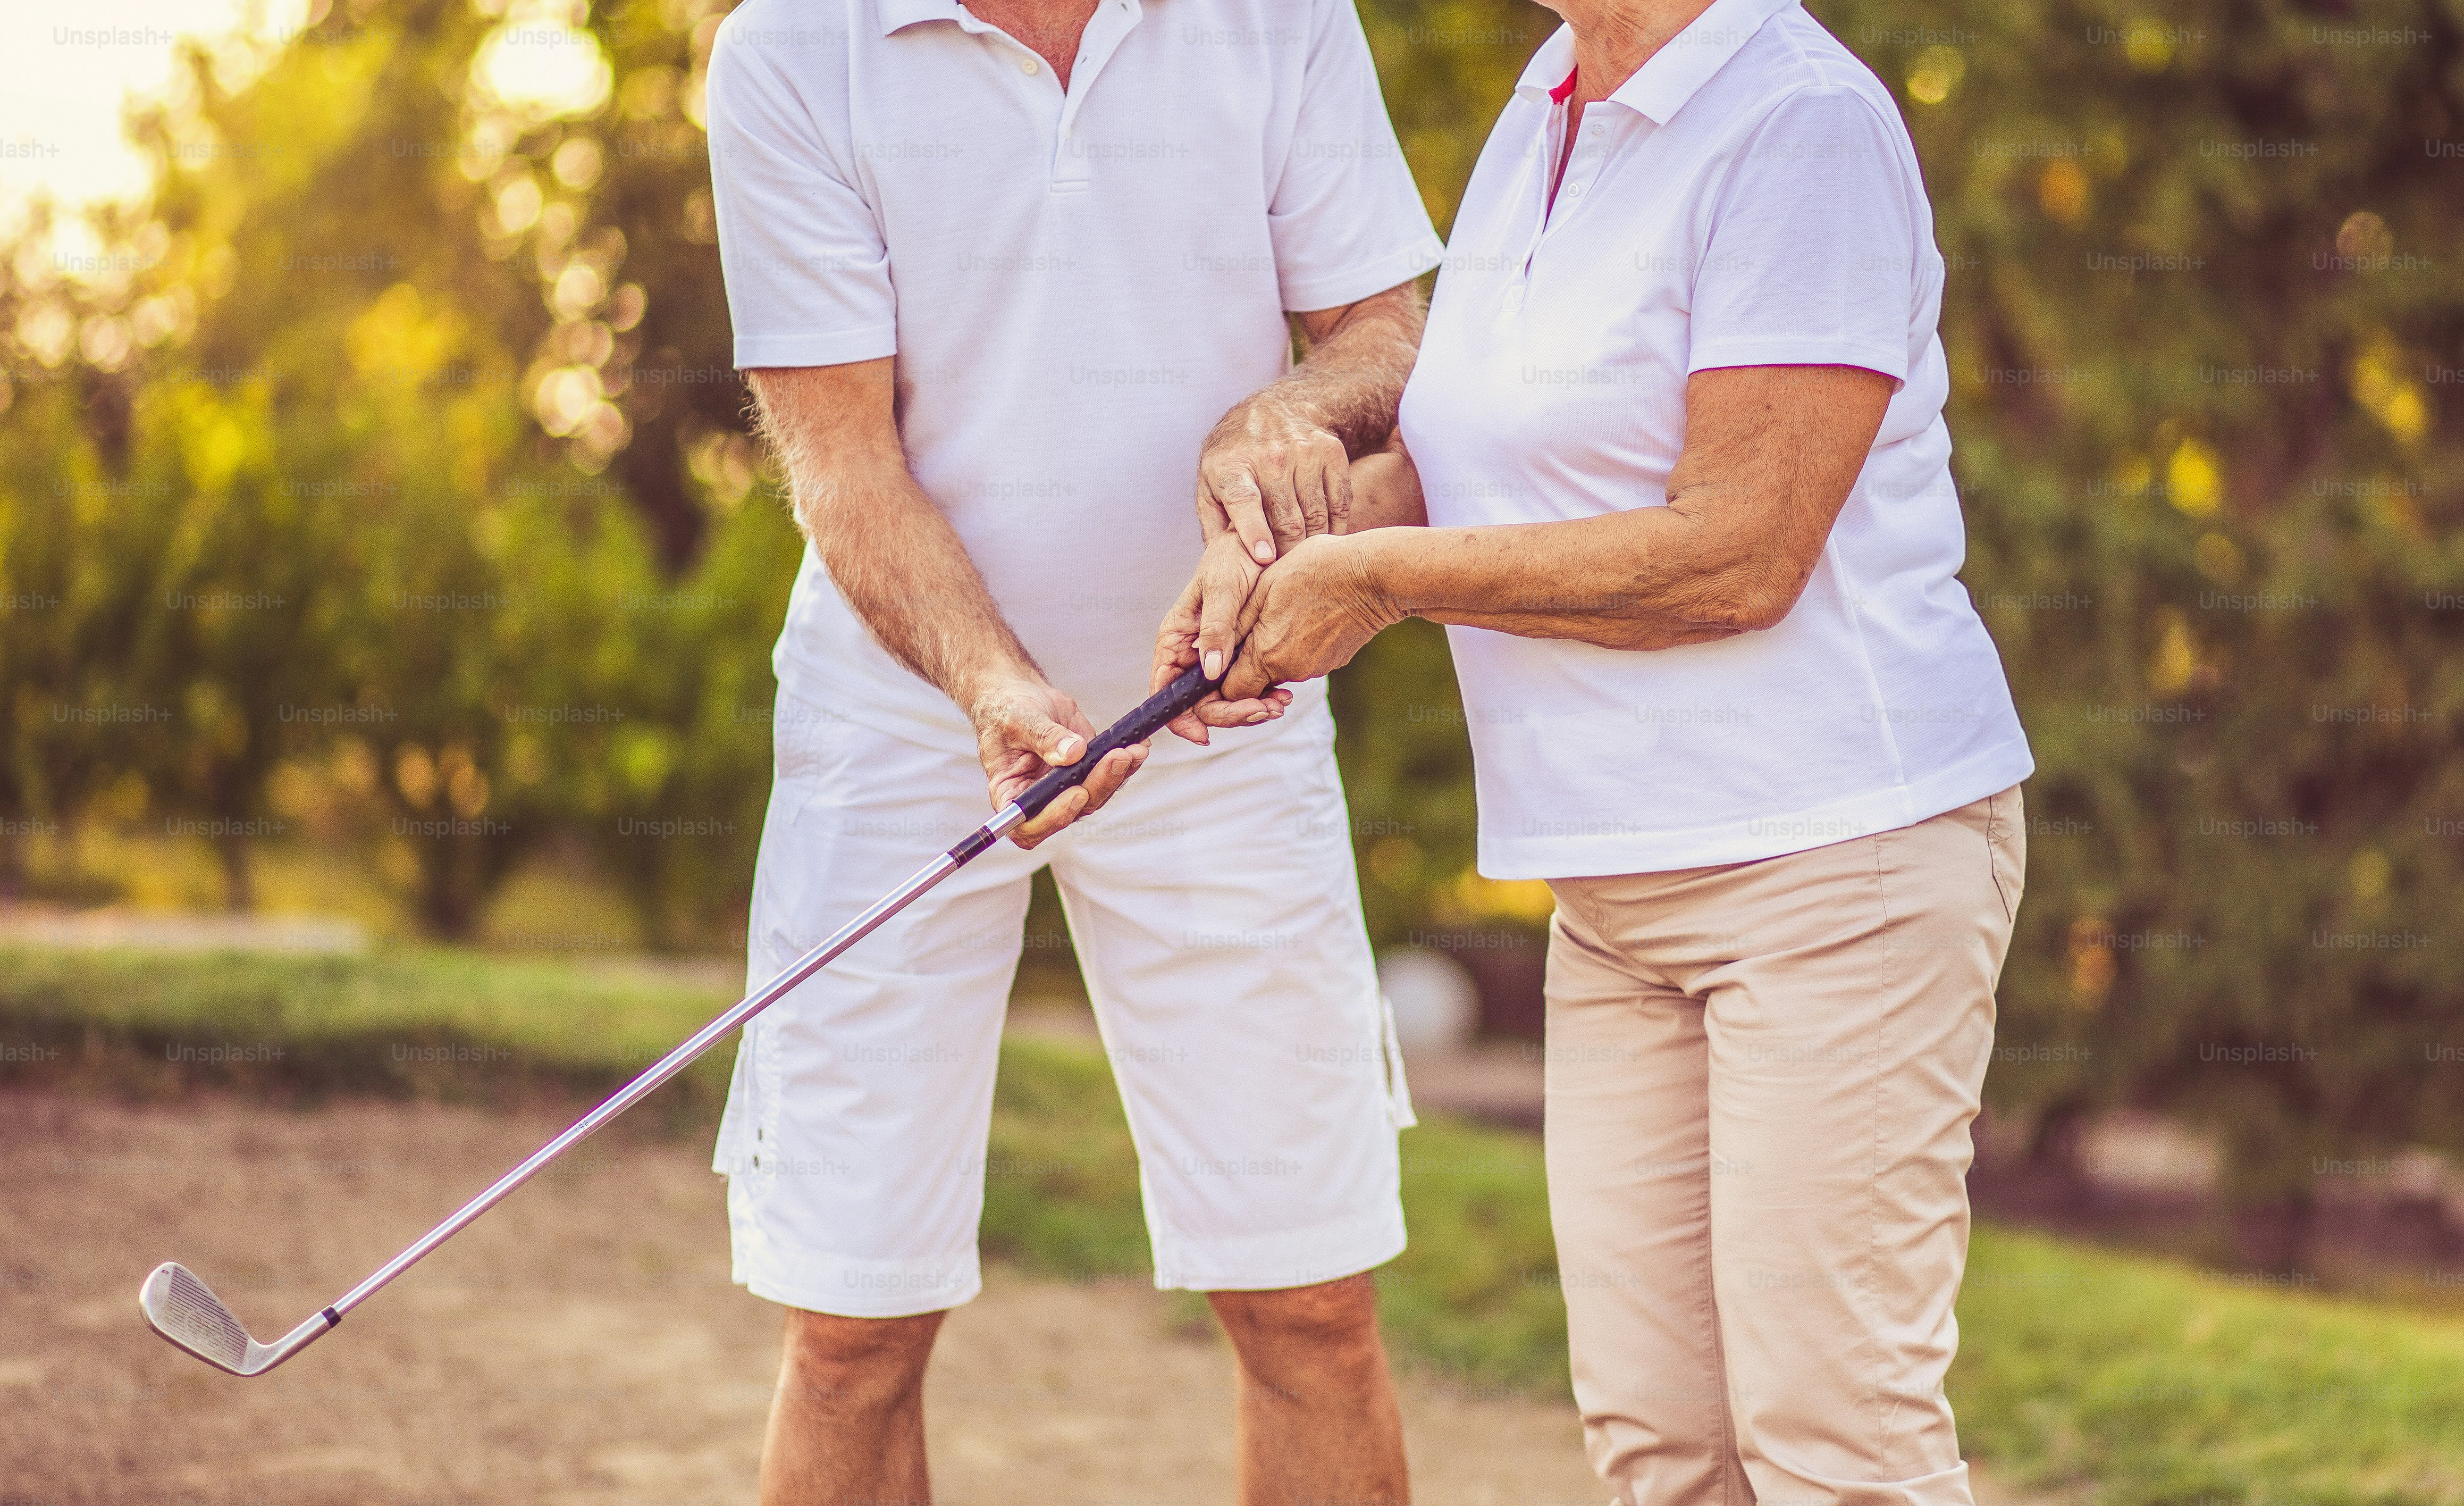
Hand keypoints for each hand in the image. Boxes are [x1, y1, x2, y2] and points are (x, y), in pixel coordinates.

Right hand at [970, 674, 1145, 848]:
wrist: (1022, 695)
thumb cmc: (1007, 710)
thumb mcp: (1018, 719)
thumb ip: (1044, 737)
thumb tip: (1073, 753)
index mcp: (1009, 793)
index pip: (1027, 825)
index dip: (1053, 818)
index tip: (1076, 793)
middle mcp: (1038, 799)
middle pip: (1071, 811)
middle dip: (1097, 787)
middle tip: (1115, 758)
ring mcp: (1063, 789)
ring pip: (1095, 797)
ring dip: (1116, 776)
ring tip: (1132, 750)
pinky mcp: (1085, 773)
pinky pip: (1107, 777)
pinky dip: (1124, 764)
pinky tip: (1137, 747)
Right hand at [1149, 533, 1293, 744]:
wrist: (1266, 541)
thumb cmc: (1236, 556)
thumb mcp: (1224, 588)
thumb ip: (1216, 629)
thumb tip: (1211, 672)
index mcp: (1176, 637)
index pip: (1163, 690)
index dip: (1180, 718)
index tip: (1205, 735)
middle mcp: (1192, 651)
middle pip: (1198, 703)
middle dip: (1229, 713)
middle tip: (1264, 710)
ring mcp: (1216, 655)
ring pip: (1224, 698)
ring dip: (1249, 706)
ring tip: (1280, 702)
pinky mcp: (1241, 655)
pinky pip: (1245, 685)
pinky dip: (1262, 693)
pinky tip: (1283, 692)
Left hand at [1196, 390, 1352, 565]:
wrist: (1272, 410)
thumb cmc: (1235, 459)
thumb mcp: (1209, 484)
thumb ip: (1212, 524)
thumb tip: (1220, 567)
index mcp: (1233, 468)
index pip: (1245, 501)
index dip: (1255, 531)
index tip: (1265, 557)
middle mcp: (1270, 457)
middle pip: (1287, 520)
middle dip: (1287, 554)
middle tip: (1285, 571)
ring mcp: (1304, 453)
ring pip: (1316, 516)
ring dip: (1312, 544)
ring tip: (1303, 557)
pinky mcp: (1331, 453)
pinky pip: (1340, 503)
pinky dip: (1336, 527)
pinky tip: (1326, 538)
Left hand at [1221, 533, 1404, 701]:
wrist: (1374, 575)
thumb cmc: (1316, 570)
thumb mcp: (1262, 587)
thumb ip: (1234, 625)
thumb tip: (1213, 655)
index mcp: (1267, 655)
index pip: (1232, 693)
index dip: (1219, 685)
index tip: (1219, 663)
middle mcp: (1292, 670)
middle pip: (1256, 684)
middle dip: (1245, 668)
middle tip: (1244, 636)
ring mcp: (1316, 667)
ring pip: (1279, 670)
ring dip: (1271, 652)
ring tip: (1275, 614)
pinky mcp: (1334, 660)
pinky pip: (1303, 660)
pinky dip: (1294, 645)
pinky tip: (1300, 614)